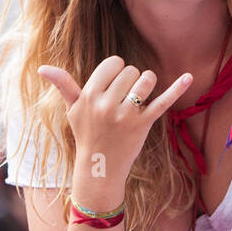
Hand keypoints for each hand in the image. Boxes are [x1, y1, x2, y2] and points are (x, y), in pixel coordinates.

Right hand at [38, 56, 192, 188]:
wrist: (100, 167)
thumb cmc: (86, 134)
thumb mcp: (72, 110)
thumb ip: (63, 85)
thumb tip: (42, 67)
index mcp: (89, 95)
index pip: (112, 63)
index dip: (115, 71)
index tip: (112, 85)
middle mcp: (107, 104)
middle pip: (130, 70)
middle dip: (130, 80)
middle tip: (123, 98)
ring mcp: (126, 115)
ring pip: (146, 80)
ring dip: (146, 84)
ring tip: (138, 97)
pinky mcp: (144, 124)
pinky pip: (163, 102)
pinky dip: (177, 88)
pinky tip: (189, 77)